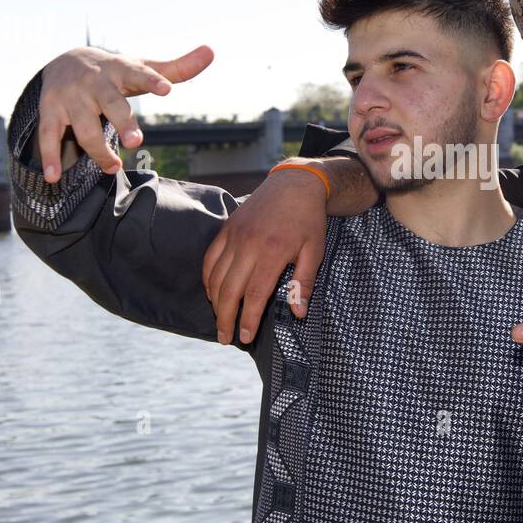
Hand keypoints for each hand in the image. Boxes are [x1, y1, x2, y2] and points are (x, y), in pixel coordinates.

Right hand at [37, 44, 213, 182]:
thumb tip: (211, 51)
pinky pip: (49, 135)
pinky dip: (50, 156)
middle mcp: (95, 82)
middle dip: (122, 121)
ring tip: (114, 168)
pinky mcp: (51, 111)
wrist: (63, 61)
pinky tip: (53, 177)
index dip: (153, 80)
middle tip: (136, 140)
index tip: (167, 89)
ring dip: (97, 149)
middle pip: (110, 103)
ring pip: (83, 126)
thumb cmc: (114, 71)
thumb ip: (177, 68)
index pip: (139, 73)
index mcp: (121, 70)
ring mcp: (71, 97)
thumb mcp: (142, 67)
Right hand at [202, 162, 328, 344]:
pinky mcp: (226, 229)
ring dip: (215, 303)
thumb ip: (303, 282)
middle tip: (227, 338)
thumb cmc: (308, 220)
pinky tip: (212, 294)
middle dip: (225, 318)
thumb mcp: (314, 251)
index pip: (254, 295)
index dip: (247, 319)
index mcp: (272, 252)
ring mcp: (234, 236)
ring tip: (220, 321)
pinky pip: (210, 259)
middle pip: (229, 290)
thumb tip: (299, 313)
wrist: (294, 185)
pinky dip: (208, 279)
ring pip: (216, 277)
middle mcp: (248, 245)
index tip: (246, 337)